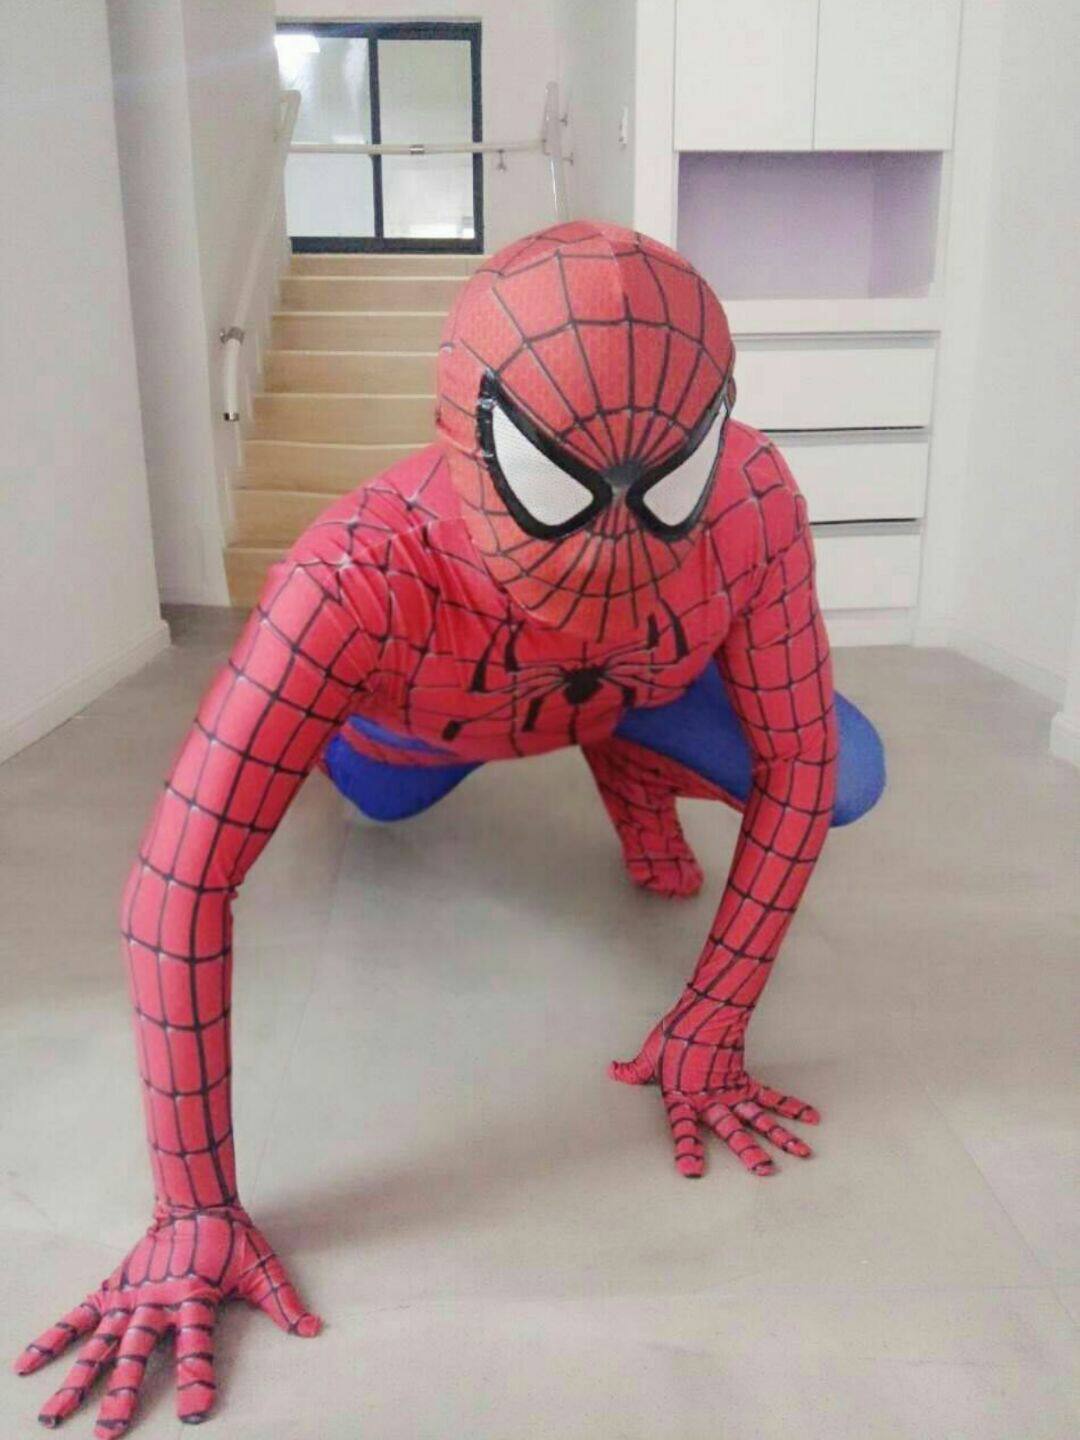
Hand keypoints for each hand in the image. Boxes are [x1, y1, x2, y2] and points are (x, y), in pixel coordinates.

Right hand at [14, 1204, 319, 1434]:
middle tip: (109, 1435)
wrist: (197, 1197)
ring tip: (53, 1417)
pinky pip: (78, 1316)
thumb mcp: (264, 1269)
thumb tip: (314, 1330)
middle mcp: (156, 1301)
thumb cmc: (232, 1237)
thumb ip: (284, 1304)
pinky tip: (28, 1364)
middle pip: (137, 1353)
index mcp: (194, 1298)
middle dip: (124, 1395)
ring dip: (78, 1381)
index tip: (193, 1414)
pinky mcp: (114, 1288)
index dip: (197, 1379)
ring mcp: (131, 1295)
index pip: (196, 1346)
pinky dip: (53, 1339)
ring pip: (101, 1345)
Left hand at [610, 1024, 819, 1177]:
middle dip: (748, 1151)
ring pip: (759, 1117)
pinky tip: (811, 1117)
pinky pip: (771, 1096)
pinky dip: (792, 1106)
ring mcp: (732, 1090)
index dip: (687, 1149)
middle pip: (732, 1129)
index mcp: (685, 1096)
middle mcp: (712, 1098)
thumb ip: (635, 1070)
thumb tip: (614, 1070)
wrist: (704, 1008)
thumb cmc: (676, 1032)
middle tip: (764, 1171)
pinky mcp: (745, 1079)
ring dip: (780, 1136)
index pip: (684, 1128)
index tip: (691, 1171)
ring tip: (801, 1154)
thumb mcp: (650, 1053)